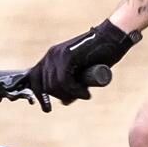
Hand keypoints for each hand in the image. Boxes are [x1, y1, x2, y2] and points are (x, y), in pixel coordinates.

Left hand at [23, 21, 138, 108]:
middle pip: (45, 85)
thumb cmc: (101, 54)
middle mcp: (51, 54)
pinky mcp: (68, 56)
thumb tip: (64, 101)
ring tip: (85, 94)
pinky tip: (86, 93)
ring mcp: (58, 54)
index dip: (39, 95)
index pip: (34, 78)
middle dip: (60, 95)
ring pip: (54, 85)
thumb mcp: (81, 72)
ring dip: (70, 94)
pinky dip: (75, 91)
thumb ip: (71, 84)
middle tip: (77, 96)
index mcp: (51, 57)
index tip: (46, 108)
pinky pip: (65, 81)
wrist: (113, 37)